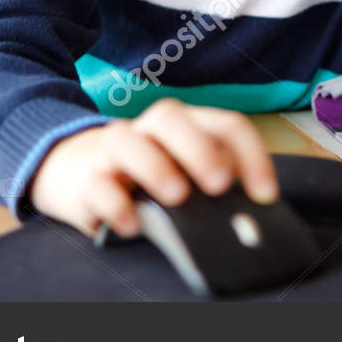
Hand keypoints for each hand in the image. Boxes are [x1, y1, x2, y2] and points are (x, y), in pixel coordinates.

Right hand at [27, 99, 278, 238]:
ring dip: (154, 166)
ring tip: (177, 197)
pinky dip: (115, 204)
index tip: (265, 194)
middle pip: (171, 117)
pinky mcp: (85, 179)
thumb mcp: (185, 170)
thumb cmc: (147, 171)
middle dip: (199, 149)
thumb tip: (249, 215)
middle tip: (219, 184)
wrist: (76, 167)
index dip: (251, 156)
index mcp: (185, 124)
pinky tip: (133, 224)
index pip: (225, 125)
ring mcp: (113, 149)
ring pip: (126, 139)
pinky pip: (96, 183)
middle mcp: (149, 129)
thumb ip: (213, 184)